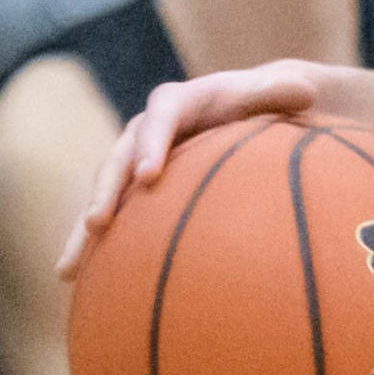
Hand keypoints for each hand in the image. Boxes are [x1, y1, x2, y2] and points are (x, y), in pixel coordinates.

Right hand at [62, 63, 326, 278]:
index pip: (160, 117)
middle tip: (97, 223)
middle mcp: (146, 129)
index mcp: (177, 103)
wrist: (243, 109)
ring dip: (84, 231)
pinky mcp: (136, 187)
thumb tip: (305, 92)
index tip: (149, 175)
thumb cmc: (263, 102)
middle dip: (106, 191)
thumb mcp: (276, 91)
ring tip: (68, 268)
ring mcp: (136, 159)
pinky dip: (96, 246)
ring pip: (105, 194)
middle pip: (119, 159)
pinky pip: (113, 216)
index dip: (152, 144)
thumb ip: (282, 92)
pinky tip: (77, 282)